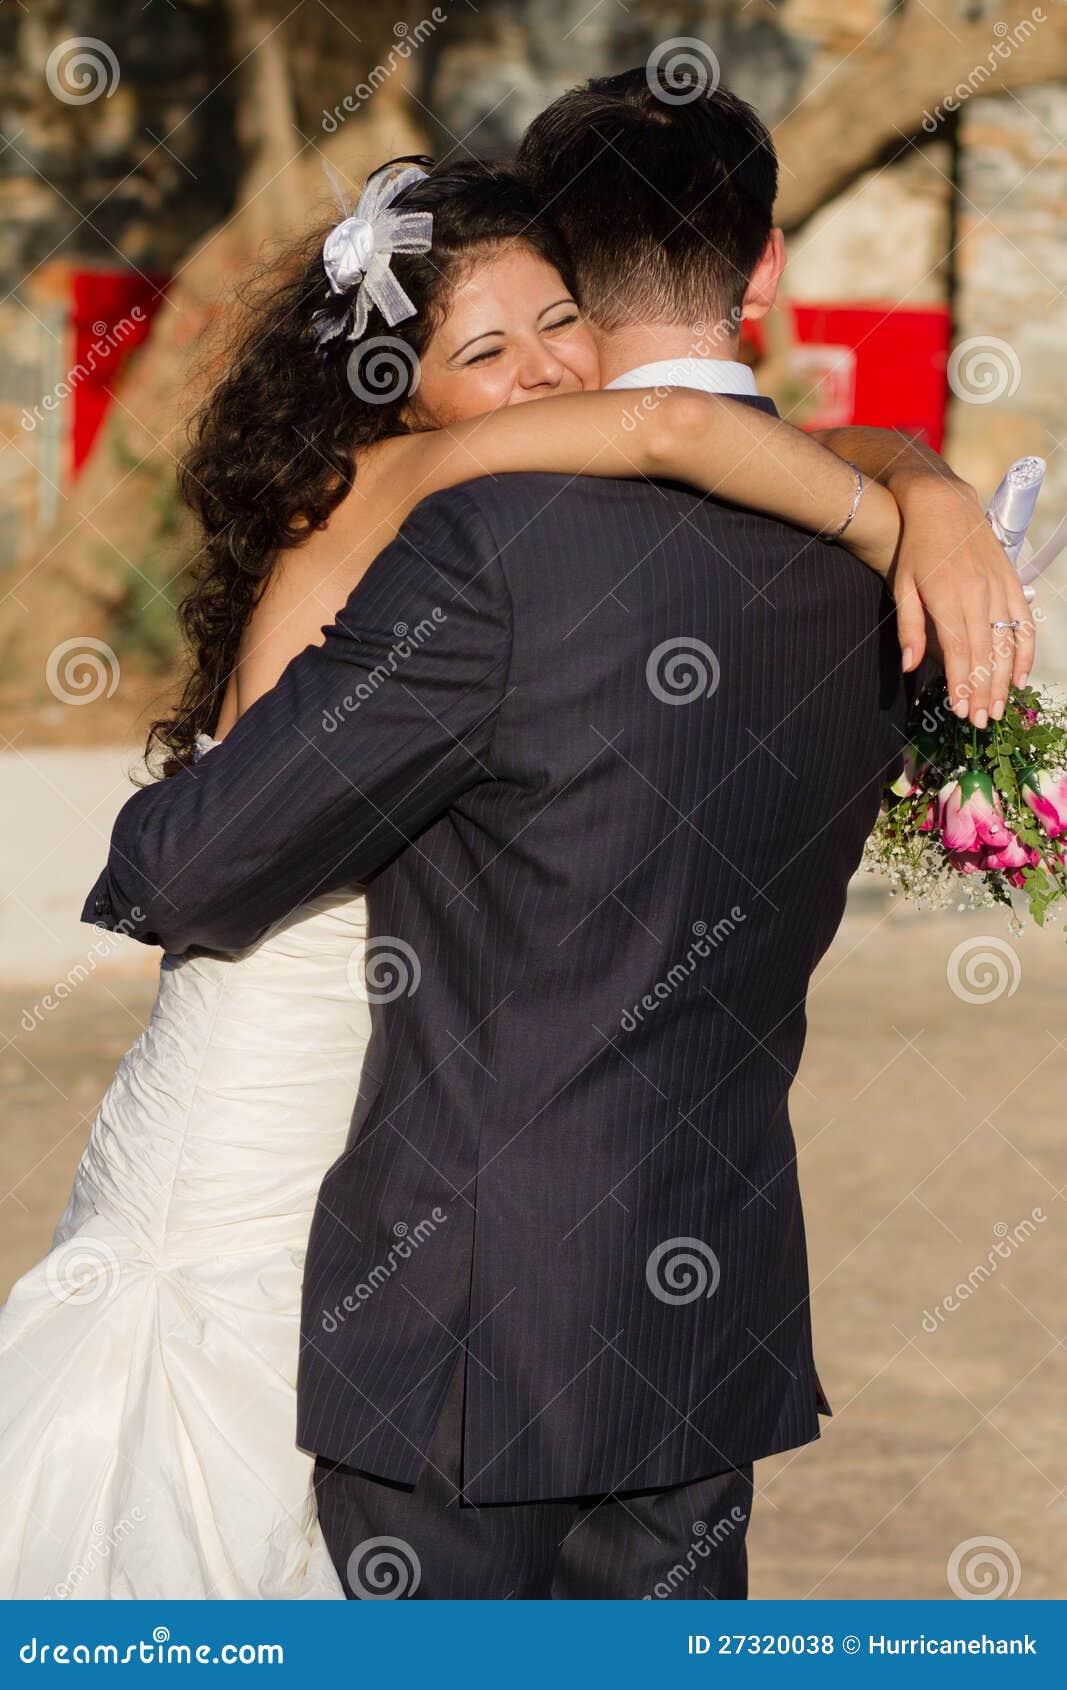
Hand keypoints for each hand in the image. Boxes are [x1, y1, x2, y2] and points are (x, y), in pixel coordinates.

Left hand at [887, 473, 1034, 726]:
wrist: (944, 504)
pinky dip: (1025, 651)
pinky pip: (1024, 622)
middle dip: (984, 691)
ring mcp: (999, 587)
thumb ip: (909, 627)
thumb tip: (910, 666)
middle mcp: (979, 595)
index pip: (959, 652)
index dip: (962, 685)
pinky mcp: (1012, 581)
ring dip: (1004, 679)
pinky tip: (1020, 676)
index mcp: (949, 598)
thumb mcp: (902, 586)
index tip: (961, 711)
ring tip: (999, 708)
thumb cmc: (916, 548)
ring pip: (1007, 643)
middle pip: (985, 654)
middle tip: (981, 721)